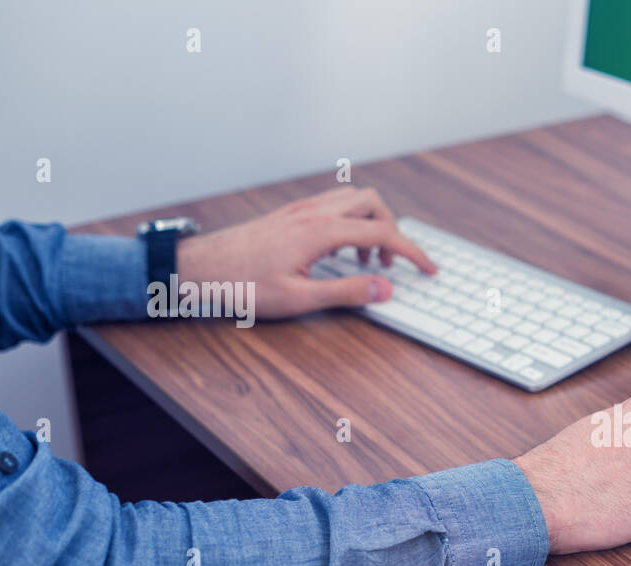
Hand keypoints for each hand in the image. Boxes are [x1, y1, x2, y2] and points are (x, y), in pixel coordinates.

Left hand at [177, 186, 434, 318]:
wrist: (201, 268)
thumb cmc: (243, 285)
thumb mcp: (299, 298)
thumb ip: (347, 292)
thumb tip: (385, 288)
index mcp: (320, 232)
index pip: (382, 235)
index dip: (412, 252)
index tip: (429, 268)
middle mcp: (313, 213)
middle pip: (373, 205)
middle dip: (392, 232)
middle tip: (390, 265)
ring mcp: (300, 210)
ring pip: (353, 200)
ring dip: (370, 226)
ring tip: (366, 262)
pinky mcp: (290, 214)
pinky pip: (333, 206)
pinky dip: (349, 224)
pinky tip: (339, 251)